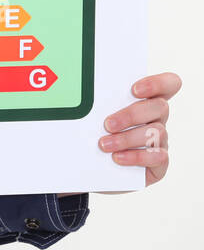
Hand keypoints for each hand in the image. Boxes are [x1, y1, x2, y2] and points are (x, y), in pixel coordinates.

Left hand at [56, 71, 179, 196]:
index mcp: (146, 100)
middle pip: (159, 107)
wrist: (93, 166)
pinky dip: (135, 157)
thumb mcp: (96, 115)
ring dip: (127, 138)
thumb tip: (80, 95)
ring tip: (104, 144)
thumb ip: (98, 104)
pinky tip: (117, 158)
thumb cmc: (96, 133)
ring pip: (156, 132)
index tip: (134, 89)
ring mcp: (160, 139)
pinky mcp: (159, 161)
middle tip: (107, 124)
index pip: (169, 84)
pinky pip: (157, 156)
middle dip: (131, 115)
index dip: (157, 83)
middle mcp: (156, 118)